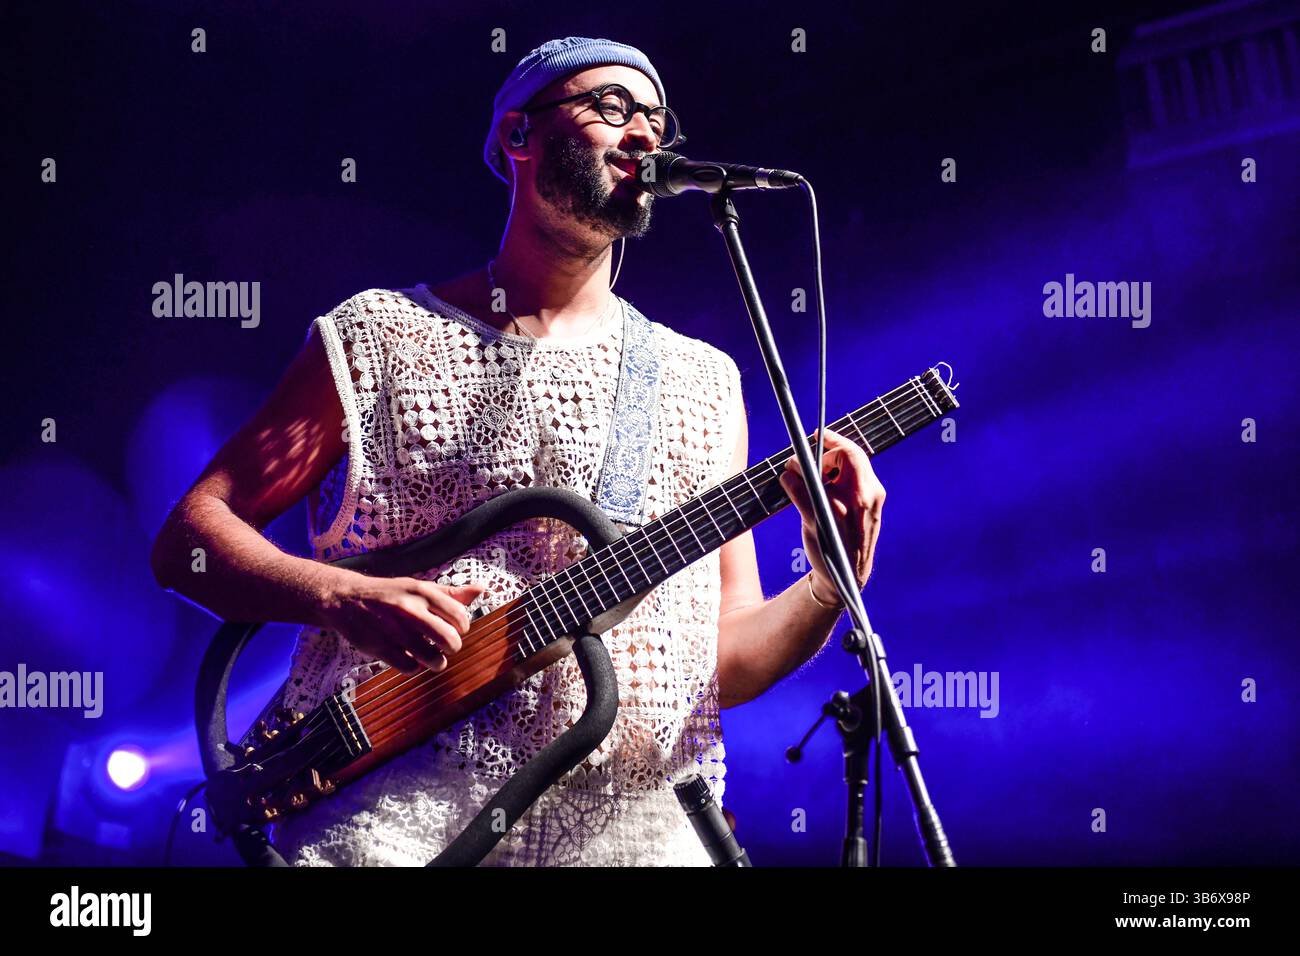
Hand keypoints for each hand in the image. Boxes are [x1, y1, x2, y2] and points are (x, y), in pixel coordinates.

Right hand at [316, 572, 489, 673]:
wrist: (346, 599)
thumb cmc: (391, 594)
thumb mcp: (419, 587)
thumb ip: (450, 593)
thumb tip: (481, 590)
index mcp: (423, 591)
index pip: (460, 616)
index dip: (462, 628)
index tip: (454, 629)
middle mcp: (409, 609)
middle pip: (450, 640)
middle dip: (452, 647)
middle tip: (446, 646)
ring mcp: (393, 629)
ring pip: (432, 658)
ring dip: (436, 662)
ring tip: (432, 657)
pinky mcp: (379, 647)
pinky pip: (410, 667)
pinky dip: (414, 667)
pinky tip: (410, 658)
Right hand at [778, 427, 884, 604]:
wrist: (848, 577)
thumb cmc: (831, 553)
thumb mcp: (812, 524)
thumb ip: (801, 495)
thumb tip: (789, 474)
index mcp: (860, 496)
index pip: (849, 453)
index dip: (830, 442)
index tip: (813, 437)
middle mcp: (870, 495)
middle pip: (850, 458)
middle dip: (826, 456)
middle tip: (805, 466)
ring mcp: (872, 501)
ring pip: (849, 470)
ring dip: (829, 470)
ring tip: (810, 483)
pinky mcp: (869, 507)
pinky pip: (852, 483)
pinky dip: (834, 481)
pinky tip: (821, 493)